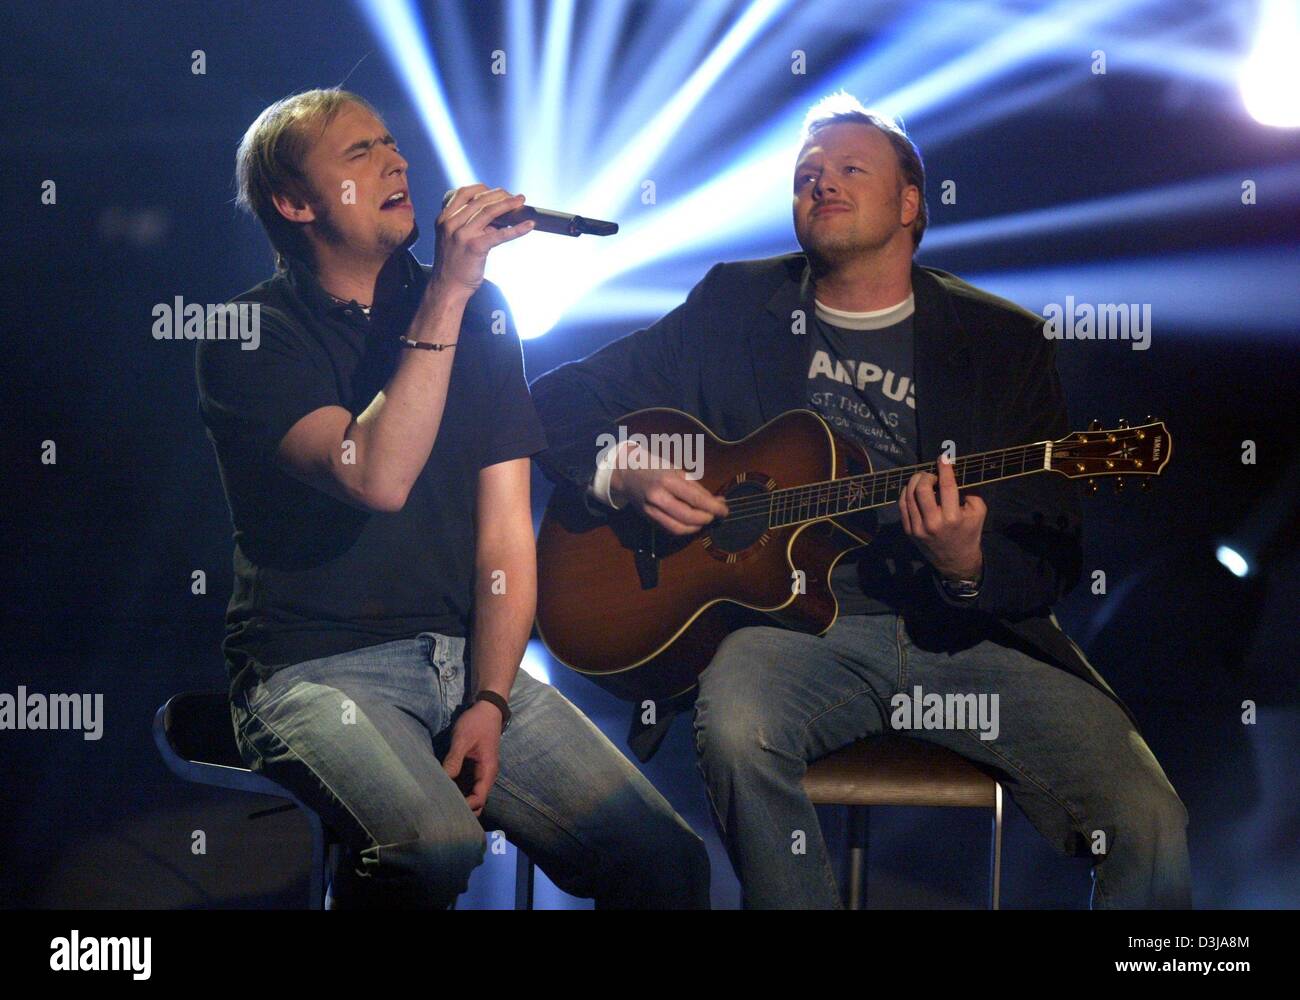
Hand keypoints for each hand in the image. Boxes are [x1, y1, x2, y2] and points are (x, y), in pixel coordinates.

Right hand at [431, 185, 533, 294]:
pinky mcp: (475, 247)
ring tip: (521, 201)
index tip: (497, 191)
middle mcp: (451, 223)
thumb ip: (469, 224)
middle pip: (479, 200)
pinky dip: (517, 229)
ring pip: (489, 211)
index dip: (483, 189)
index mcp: (444, 218)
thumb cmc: (454, 264)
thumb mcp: (454, 238)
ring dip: (508, 204)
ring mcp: (462, 234)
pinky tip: (528, 225)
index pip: (464, 193)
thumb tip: (496, 216)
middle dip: (500, 195)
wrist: (448, 287)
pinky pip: (500, 234)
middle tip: (515, 197)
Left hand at [442, 701, 502, 815]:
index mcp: (487, 771)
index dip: (465, 806)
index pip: (479, 799)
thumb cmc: (477, 723)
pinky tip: (444, 788)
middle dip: (463, 807)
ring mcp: (481, 773)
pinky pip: (468, 785)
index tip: (446, 805)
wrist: (487, 709)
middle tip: (442, 807)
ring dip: (460, 799)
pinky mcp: (475, 768)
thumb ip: (454, 760)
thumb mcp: (463, 739)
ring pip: (472, 795)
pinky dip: (458, 789)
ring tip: (440, 800)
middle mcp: (486, 776)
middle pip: (477, 802)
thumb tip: (444, 780)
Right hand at [610, 457, 728, 535]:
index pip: (695, 499)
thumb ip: (697, 488)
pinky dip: (685, 529)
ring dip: (696, 527)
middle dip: (705, 519)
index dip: (713, 507)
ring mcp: (652, 511)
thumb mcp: (678, 472)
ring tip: (704, 519)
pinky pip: (670, 530)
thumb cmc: (656, 469)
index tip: (725, 510)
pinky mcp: (649, 520)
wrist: (628, 476)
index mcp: (668, 481)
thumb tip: (718, 502)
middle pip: (688, 517)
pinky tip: (692, 523)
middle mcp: (658, 497)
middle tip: (714, 515)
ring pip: (679, 528)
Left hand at [899, 454, 985, 579]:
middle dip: (926, 475)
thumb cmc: (969, 533)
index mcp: (953, 517)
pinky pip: (902, 506)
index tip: (943, 458)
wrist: (956, 561)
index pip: (946, 486)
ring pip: (909, 496)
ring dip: (915, 482)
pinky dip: (906, 493)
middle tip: (932, 474)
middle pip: (922, 489)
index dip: (944, 469)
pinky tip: (913, 489)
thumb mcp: (979, 512)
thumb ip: (970, 491)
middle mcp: (933, 522)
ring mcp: (918, 528)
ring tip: (923, 479)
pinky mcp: (909, 531)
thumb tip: (955, 473)